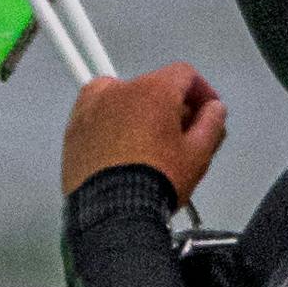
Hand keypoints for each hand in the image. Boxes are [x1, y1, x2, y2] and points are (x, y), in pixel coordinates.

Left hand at [62, 61, 224, 200]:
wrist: (111, 212)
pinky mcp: (73, 129)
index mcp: (153, 90)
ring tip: (148, 145)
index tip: (207, 112)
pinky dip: (111, 124)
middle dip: (170, 107)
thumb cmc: (157, 180)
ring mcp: (91, 107)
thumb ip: (211, 124)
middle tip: (181, 136)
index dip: (201, 92)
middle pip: (153, 86)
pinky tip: (121, 150)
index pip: (184, 74)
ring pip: (123, 98)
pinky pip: (98, 115)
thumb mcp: (197, 154)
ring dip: (139, 112)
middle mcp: (119, 90)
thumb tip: (214, 109)